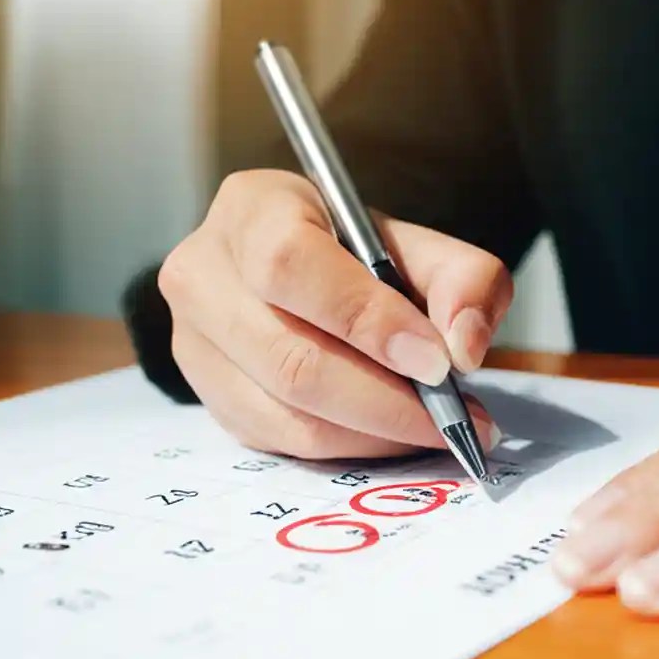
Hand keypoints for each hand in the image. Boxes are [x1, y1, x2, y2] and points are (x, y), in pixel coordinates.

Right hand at [158, 170, 506, 458]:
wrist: (303, 274)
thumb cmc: (358, 254)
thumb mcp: (419, 245)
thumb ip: (463, 280)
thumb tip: (464, 347)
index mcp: (252, 210)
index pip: (292, 265)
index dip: (367, 320)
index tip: (437, 362)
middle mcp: (202, 274)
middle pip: (291, 359)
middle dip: (387, 401)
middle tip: (454, 417)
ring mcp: (194, 343)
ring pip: (289, 415)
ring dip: (376, 434)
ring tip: (436, 428)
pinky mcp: (209, 398)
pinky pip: (283, 442)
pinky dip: (352, 447)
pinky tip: (394, 434)